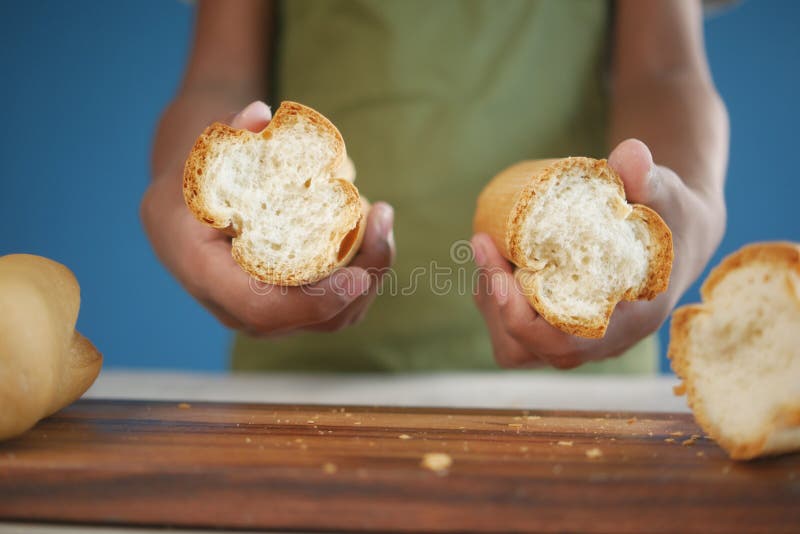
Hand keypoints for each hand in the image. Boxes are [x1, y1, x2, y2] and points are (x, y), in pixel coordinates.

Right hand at [141, 101, 394, 335]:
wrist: (182, 214)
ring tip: (383, 221)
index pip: (265, 309)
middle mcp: (235, 307)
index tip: (359, 274)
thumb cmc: (193, 183)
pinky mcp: (284, 310)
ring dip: (371, 276)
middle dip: (363, 278)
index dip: (315, 301)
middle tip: (382, 220)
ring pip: (330, 320)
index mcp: (205, 274)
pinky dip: (363, 280)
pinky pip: (333, 311)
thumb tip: (260, 114)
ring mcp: (262, 314)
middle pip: (312, 318)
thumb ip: (228, 135)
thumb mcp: (200, 157)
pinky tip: (376, 238)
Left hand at [471, 139, 722, 368]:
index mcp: (631, 320)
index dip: (521, 316)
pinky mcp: (562, 332)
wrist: (675, 236)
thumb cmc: (669, 214)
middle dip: (496, 300)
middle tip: (484, 244)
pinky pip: (515, 338)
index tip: (498, 271)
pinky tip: (497, 264)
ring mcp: (580, 342)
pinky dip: (497, 306)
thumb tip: (630, 152)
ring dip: (491, 303)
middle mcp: (604, 343)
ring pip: (515, 348)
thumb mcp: (665, 193)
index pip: (565, 342)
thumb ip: (648, 177)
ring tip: (488, 249)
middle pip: (529, 348)